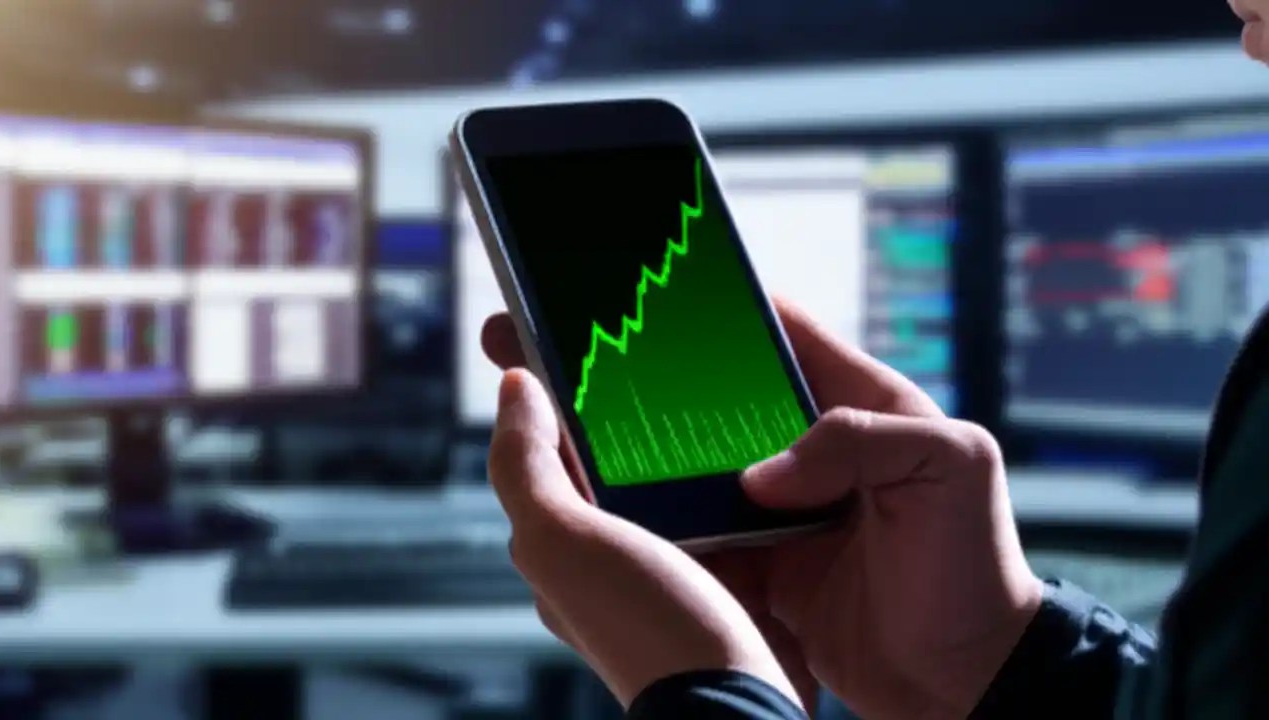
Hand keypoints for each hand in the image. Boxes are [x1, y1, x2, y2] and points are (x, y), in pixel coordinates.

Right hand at [482, 301, 1042, 717]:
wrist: (963, 682)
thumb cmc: (976, 566)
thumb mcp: (952, 467)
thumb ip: (860, 440)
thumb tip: (759, 476)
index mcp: (856, 401)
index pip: (778, 329)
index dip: (716, 302)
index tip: (650, 282)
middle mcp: (806, 447)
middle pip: (711, 397)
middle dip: (645, 373)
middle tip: (568, 346)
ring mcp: (775, 507)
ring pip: (688, 465)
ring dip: (635, 449)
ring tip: (563, 421)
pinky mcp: (755, 563)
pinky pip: (690, 532)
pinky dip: (650, 522)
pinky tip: (597, 504)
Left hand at [487, 367, 801, 708]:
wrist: (740, 706)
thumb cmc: (650, 630)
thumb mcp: (561, 540)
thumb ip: (526, 466)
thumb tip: (514, 388)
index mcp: (563, 546)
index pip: (550, 449)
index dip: (555, 389)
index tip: (577, 331)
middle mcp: (611, 557)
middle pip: (614, 462)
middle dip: (629, 410)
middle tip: (659, 348)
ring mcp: (672, 568)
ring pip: (672, 482)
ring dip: (688, 441)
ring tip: (714, 379)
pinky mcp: (727, 577)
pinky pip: (722, 511)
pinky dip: (731, 479)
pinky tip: (755, 447)